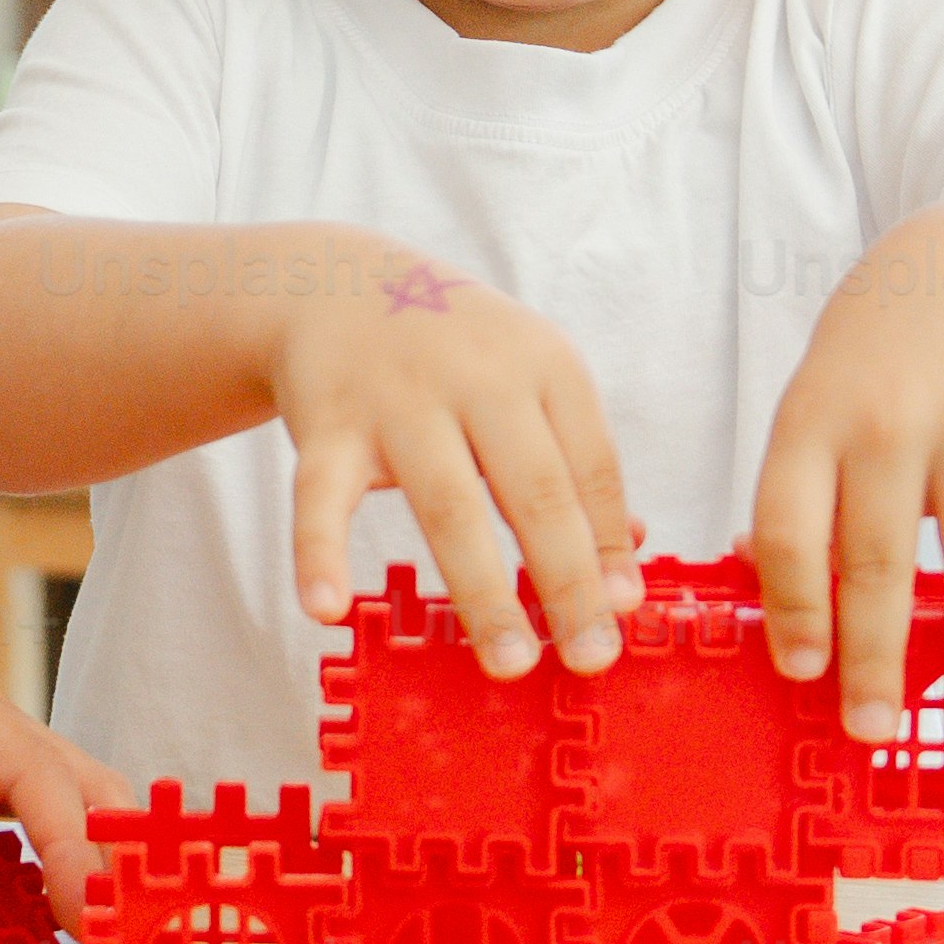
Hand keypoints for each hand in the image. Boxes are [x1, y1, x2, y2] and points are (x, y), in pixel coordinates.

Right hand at [264, 236, 637, 678]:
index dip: (609, 544)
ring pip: (448, 505)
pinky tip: (326, 609)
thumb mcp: (527, 379)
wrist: (332, 282)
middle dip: (567, 582)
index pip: (591, 467)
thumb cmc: (451, 351)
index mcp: (544, 365)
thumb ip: (574, 462)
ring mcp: (399, 400)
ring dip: (483, 592)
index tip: (624, 612)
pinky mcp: (327, 423)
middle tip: (591, 656)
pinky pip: (320, 498)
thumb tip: (624, 563)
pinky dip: (318, 553)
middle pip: (535, 492)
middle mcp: (478, 376)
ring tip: (510, 661)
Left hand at [750, 195, 943, 736]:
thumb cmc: (877, 358)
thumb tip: (767, 584)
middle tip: (873, 730)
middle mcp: (891, 420)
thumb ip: (798, 488)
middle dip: (876, 654)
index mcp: (814, 419)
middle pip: (880, 554)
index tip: (800, 671)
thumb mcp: (815, 400)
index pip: (794, 526)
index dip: (795, 605)